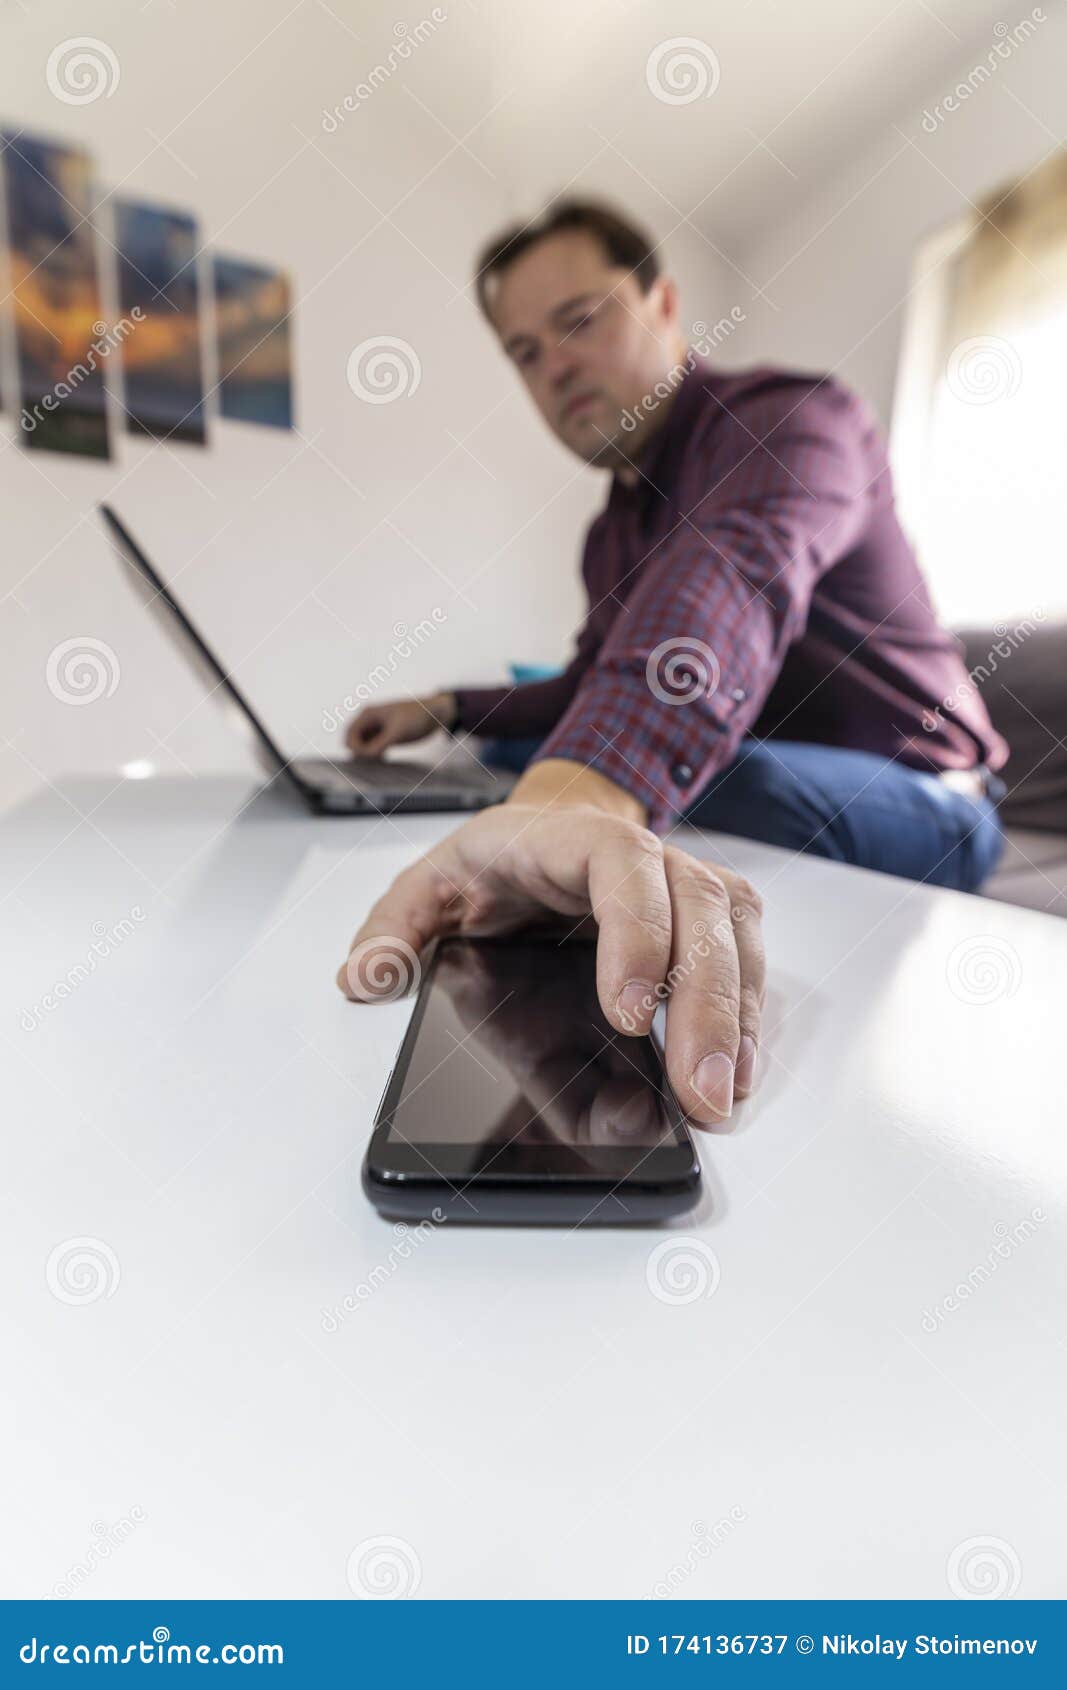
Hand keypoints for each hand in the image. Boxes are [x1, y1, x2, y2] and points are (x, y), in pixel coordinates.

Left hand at [336, 796, 763, 1124]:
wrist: (537, 840)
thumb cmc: (491, 868)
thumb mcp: (428, 889)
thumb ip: (394, 930)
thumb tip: (366, 978)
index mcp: (569, 838)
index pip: (622, 865)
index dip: (637, 933)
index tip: (629, 1012)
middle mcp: (645, 854)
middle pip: (699, 910)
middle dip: (704, 1005)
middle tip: (694, 1089)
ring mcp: (686, 885)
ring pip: (734, 935)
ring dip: (736, 1018)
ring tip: (720, 1096)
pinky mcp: (712, 921)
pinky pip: (747, 959)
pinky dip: (749, 1017)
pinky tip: (737, 1073)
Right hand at [344, 690, 456, 756]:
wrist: (436, 713)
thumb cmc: (417, 716)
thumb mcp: (397, 731)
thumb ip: (379, 744)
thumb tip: (365, 756)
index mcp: (368, 714)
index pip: (350, 735)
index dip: (356, 749)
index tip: (370, 757)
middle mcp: (370, 721)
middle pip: (354, 741)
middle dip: (360, 752)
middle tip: (375, 761)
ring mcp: (378, 728)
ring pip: (363, 746)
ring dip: (367, 754)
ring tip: (380, 759)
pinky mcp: (386, 736)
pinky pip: (373, 748)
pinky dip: (375, 754)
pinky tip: (384, 759)